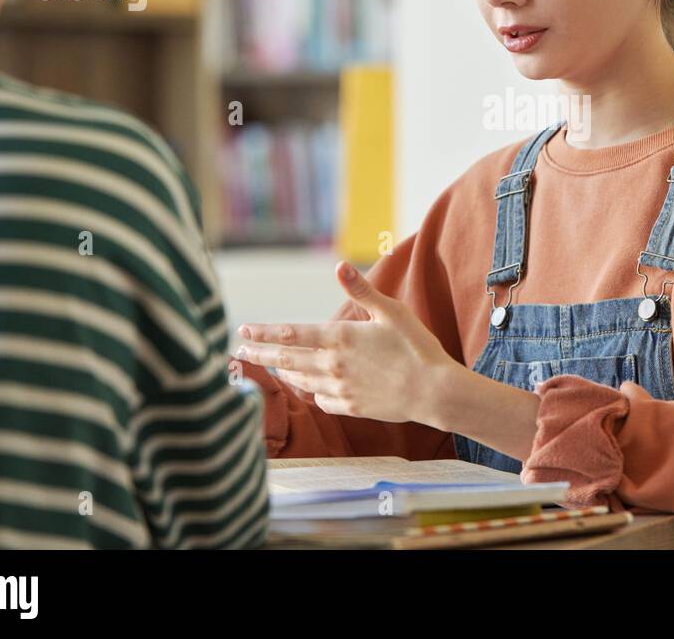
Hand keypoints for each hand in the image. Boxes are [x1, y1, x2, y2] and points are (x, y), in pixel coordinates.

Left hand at [235, 260, 457, 424]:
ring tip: (273, 364)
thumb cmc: (417, 347)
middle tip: (239, 349)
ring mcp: (339, 388)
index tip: (243, 329)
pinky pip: (321, 400)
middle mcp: (332, 365)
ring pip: (299, 380)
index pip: (290, 333)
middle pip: (285, 359)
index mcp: (339, 338)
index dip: (264, 332)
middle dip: (259, 352)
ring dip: (283, 371)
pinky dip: (311, 392)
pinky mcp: (350, 407)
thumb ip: (361, 290)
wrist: (434, 391)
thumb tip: (339, 266)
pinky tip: (311, 388)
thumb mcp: (391, 312)